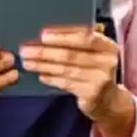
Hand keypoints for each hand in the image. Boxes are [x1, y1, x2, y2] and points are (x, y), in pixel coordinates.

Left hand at [19, 26, 135, 136]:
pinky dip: (51, 78)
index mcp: (108, 46)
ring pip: (66, 70)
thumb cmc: (97, 70)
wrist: (110, 101)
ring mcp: (100, 80)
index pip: (85, 37)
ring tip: (27, 62)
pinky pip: (66, 84)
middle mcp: (107, 62)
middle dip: (45, 52)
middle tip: (25, 50)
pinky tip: (40, 75)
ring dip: (43, 65)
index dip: (63, 35)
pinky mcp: (91, 95)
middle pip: (71, 55)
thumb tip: (46, 36)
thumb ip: (77, 43)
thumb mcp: (95, 53)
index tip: (43, 35)